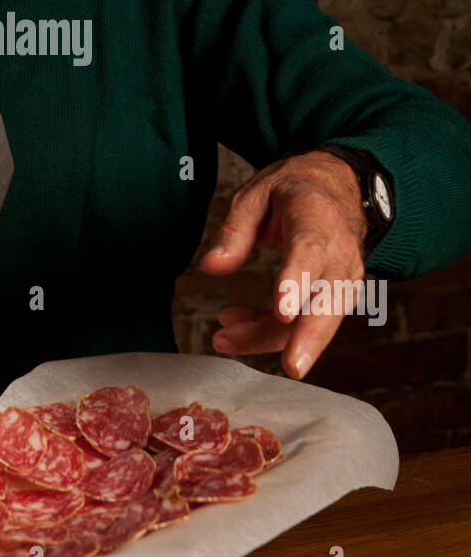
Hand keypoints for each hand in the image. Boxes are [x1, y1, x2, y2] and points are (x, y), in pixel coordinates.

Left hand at [199, 151, 367, 379]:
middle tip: (291, 368)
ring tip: (223, 338)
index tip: (282, 311)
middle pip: (327, 301)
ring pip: (316, 321)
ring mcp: (344, 277)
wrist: (338, 187)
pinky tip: (237, 325)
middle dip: (309, 338)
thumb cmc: (294, 191)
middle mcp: (338, 253)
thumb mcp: (256, 194)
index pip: (309, 253)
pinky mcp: (339, 296)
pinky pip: (308, 322)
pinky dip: (272, 330)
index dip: (296, 283)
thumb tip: (211, 267)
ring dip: (270, 337)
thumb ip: (234, 230)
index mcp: (315, 218)